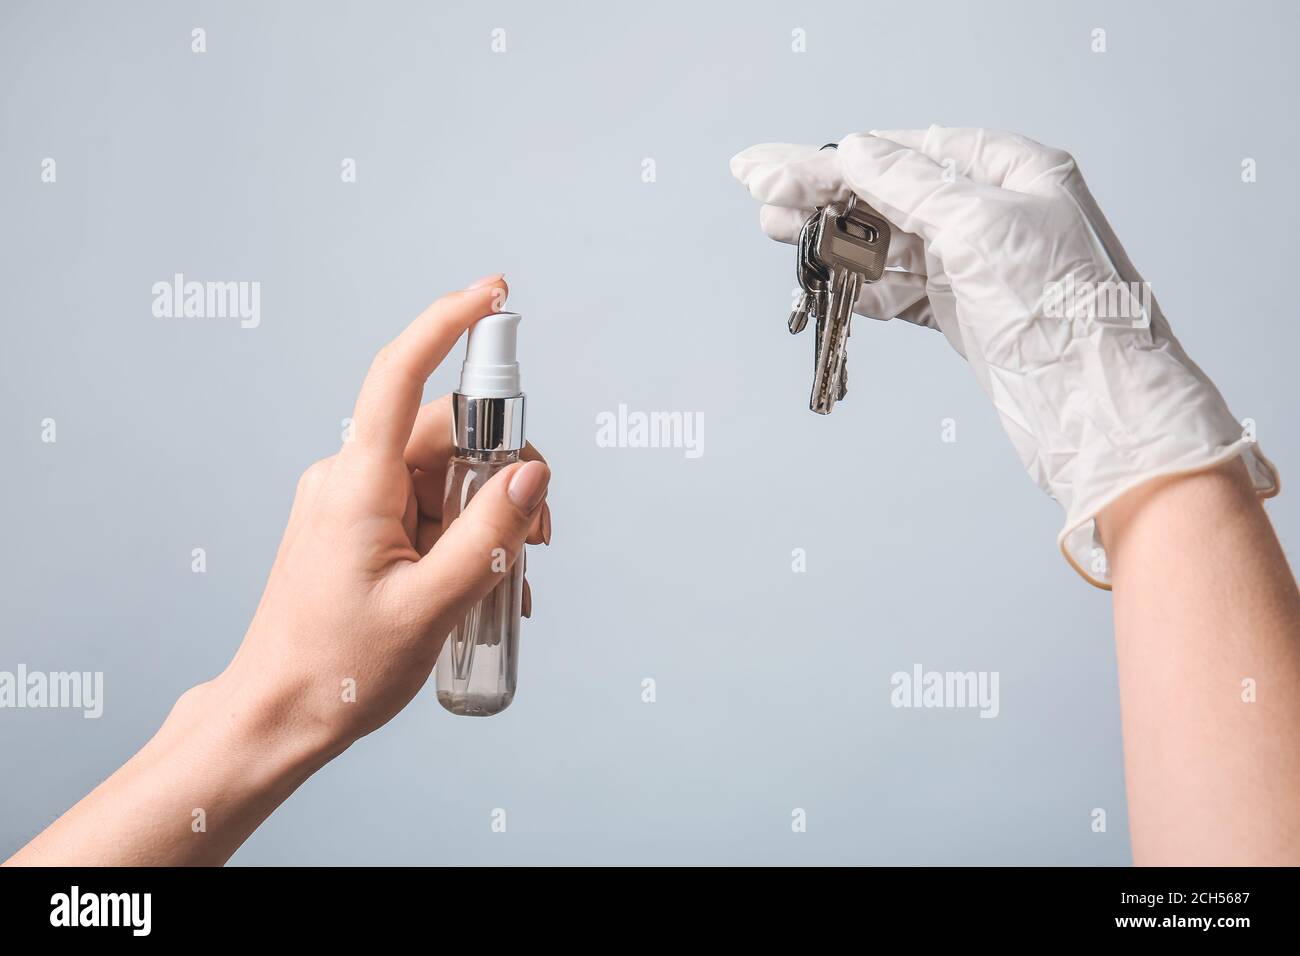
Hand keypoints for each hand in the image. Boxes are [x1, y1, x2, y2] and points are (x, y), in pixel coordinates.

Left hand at [217, 275, 550, 753]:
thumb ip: (490, 531)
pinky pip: (423, 506)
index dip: (446, 324)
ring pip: (441, 475)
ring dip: (485, 515)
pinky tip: (482, 583)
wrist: (277, 715)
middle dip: (501, 474)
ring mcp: (350, 501)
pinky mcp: (356, 525)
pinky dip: (460, 533)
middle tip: (536, 537)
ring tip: (508, 579)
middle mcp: (350, 477)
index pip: (400, 375)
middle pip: (445, 436)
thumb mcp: (434, 603)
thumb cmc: (340, 668)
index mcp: (358, 484)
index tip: (494, 294)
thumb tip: (532, 469)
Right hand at [732, 127, 1276, 584]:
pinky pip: (901, 291)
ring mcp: (980, 267)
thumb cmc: (1062, 311)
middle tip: (756, 188)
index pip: (909, 152)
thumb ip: (912, 185)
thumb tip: (854, 151)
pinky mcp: (968, 316)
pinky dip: (861, 284)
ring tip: (773, 228)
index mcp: (1013, 172)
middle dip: (821, 194)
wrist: (1097, 410)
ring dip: (831, 238)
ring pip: (889, 244)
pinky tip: (823, 276)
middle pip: (890, 194)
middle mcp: (997, 213)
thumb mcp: (981, 227)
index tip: (779, 167)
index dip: (838, 159)